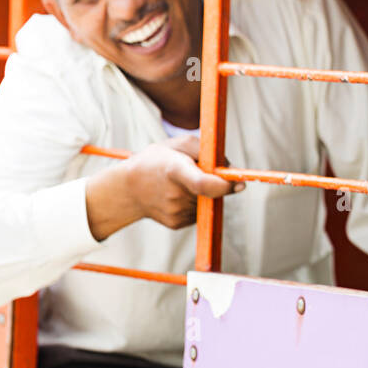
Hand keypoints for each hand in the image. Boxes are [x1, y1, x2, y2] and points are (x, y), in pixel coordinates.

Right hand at [126, 135, 242, 228]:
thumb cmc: (155, 161)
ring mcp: (175, 212)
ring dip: (204, 193)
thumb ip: (205, 150)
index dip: (225, 185)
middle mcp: (175, 194)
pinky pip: (199, 212)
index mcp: (175, 170)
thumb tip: (228, 167)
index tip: (240, 183)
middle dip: (216, 183)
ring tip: (180, 183)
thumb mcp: (176, 144)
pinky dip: (195, 202)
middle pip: (211, 192)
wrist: (128, 189)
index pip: (203, 184)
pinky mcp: (176, 223)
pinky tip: (177, 195)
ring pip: (207, 202)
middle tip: (198, 171)